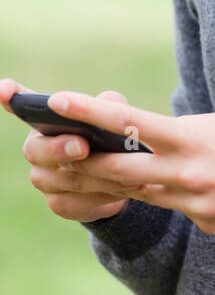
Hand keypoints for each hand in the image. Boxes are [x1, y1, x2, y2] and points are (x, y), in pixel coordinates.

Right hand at [0, 78, 135, 222]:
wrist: (122, 178)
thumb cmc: (112, 134)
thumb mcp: (116, 114)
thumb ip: (110, 105)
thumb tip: (107, 104)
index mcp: (46, 120)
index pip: (22, 105)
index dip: (10, 97)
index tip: (5, 90)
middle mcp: (36, 149)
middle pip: (37, 150)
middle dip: (60, 148)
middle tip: (83, 145)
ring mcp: (44, 179)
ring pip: (61, 180)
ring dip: (92, 175)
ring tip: (119, 169)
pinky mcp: (59, 204)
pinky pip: (75, 203)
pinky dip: (98, 197)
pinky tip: (119, 192)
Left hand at [25, 89, 214, 239]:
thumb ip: (189, 130)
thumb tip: (159, 139)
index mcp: (194, 140)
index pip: (131, 124)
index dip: (90, 113)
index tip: (59, 101)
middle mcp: (188, 175)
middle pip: (119, 171)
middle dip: (84, 161)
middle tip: (58, 150)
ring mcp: (194, 204)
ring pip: (140, 192)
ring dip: (114, 182)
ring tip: (92, 168)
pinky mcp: (204, 224)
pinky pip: (174, 207)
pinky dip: (169, 194)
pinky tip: (183, 184)